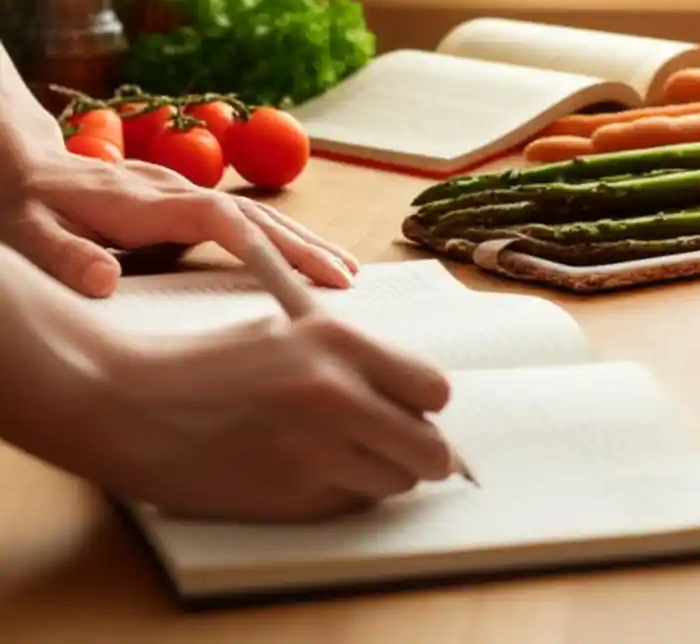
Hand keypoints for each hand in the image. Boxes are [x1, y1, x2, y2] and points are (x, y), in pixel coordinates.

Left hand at [0, 150, 358, 297]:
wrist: (21, 165)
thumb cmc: (25, 206)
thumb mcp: (28, 234)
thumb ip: (65, 257)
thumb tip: (107, 282)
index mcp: (146, 204)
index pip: (218, 220)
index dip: (261, 245)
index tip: (301, 274)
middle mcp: (177, 193)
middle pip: (256, 216)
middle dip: (305, 246)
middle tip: (349, 279)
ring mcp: (187, 196)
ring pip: (260, 215)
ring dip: (305, 241)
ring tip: (348, 272)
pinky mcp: (189, 204)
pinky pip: (249, 221)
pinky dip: (286, 238)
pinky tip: (309, 257)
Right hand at [84, 313, 454, 521]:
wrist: (128, 404)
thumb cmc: (206, 365)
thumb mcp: (289, 334)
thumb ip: (353, 363)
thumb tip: (411, 398)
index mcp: (339, 344)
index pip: (434, 390)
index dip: (425, 407)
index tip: (413, 412)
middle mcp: (338, 397)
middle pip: (430, 450)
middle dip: (420, 452)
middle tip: (397, 449)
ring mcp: (316, 452)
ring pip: (396, 483)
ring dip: (379, 475)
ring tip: (337, 455)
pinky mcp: (293, 497)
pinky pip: (349, 503)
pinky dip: (339, 494)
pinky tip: (300, 471)